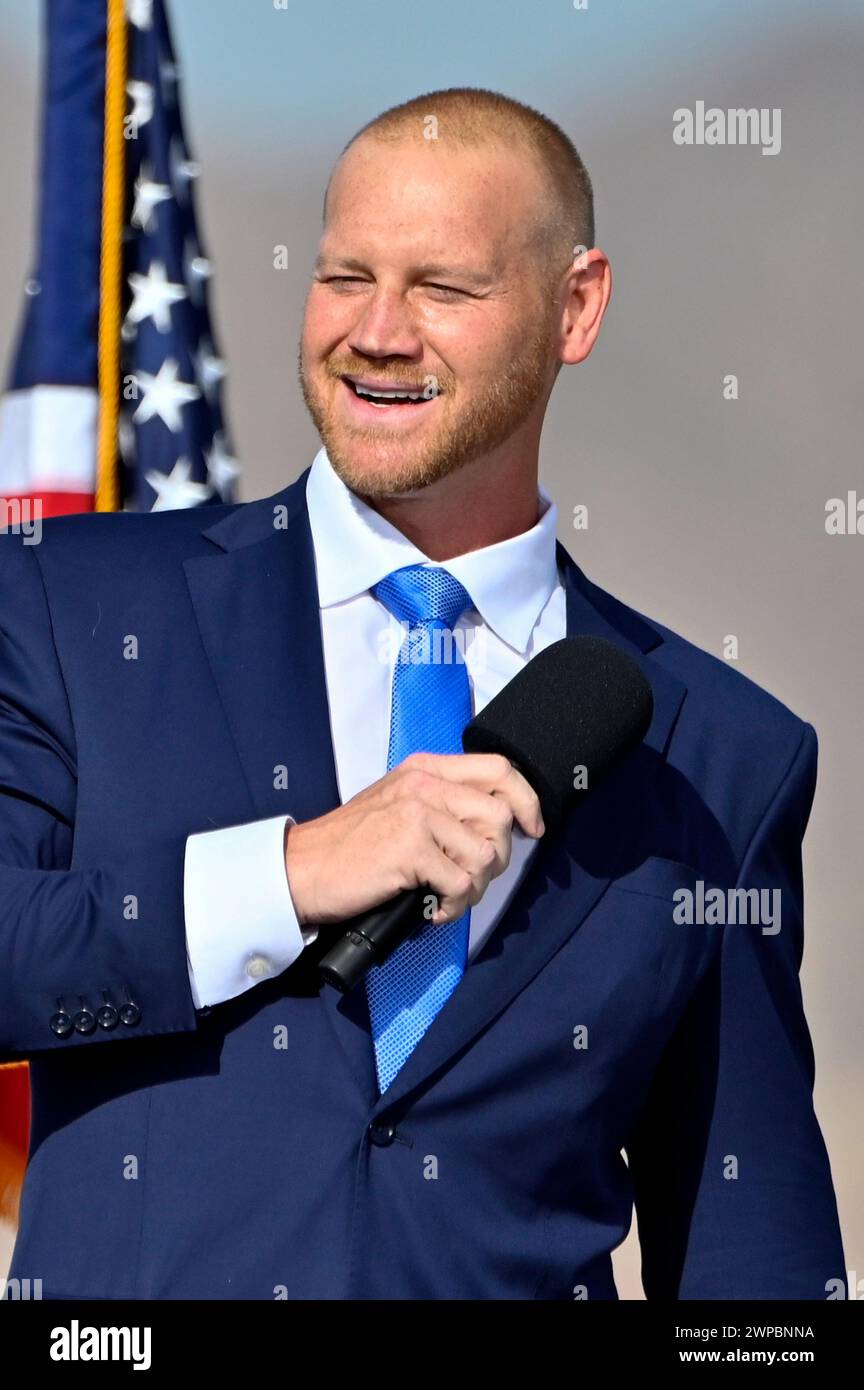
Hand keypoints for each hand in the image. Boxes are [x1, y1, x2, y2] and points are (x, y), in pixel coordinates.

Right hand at [283, 751, 543, 927]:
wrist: (301, 869)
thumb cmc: (348, 847)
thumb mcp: (397, 805)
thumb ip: (442, 804)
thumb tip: (496, 825)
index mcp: (425, 769)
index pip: (499, 768)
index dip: (526, 800)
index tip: (532, 828)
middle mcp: (424, 784)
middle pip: (500, 816)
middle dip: (496, 858)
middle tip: (469, 879)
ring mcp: (417, 813)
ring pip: (486, 852)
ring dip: (474, 886)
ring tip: (447, 895)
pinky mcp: (410, 847)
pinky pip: (461, 882)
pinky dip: (452, 905)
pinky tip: (432, 908)